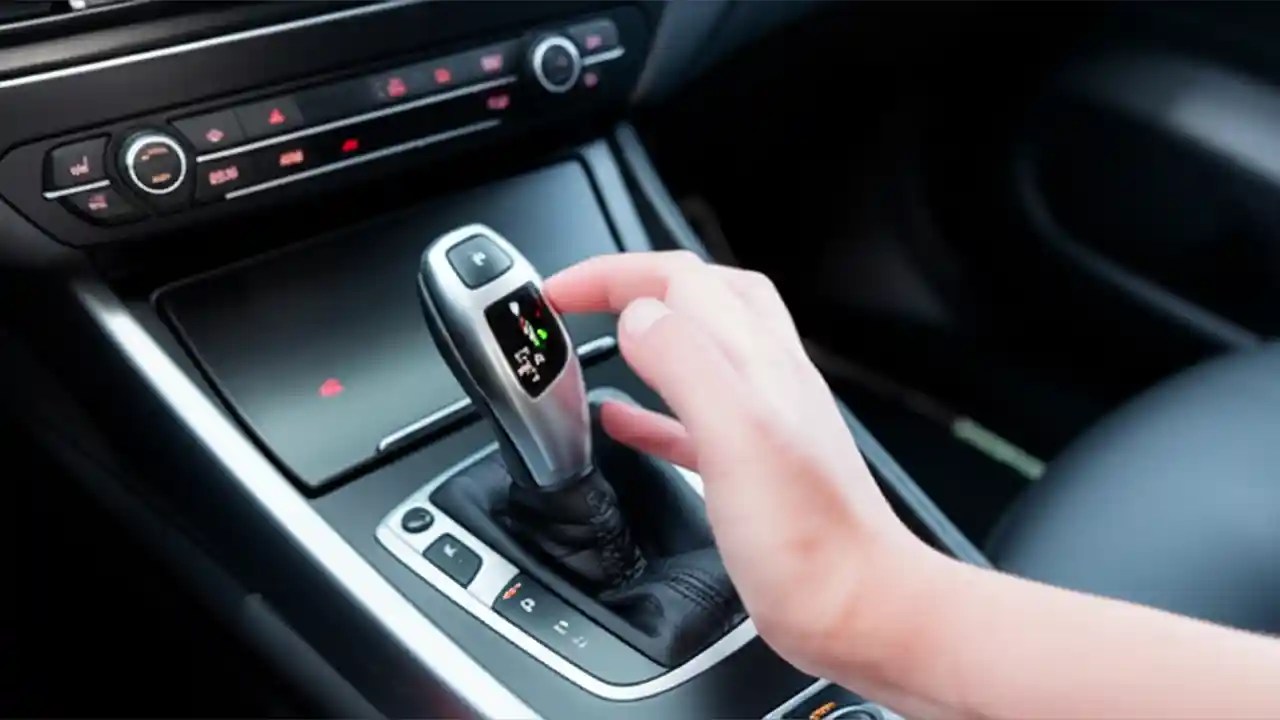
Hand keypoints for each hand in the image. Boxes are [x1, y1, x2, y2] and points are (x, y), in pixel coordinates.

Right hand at [544, 251, 937, 677]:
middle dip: (633, 283)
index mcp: (757, 360)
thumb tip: (637, 316)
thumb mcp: (738, 437)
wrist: (860, 609)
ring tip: (595, 342)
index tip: (558, 293)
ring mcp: (764, 419)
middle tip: (580, 298)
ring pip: (698, 348)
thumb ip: (686, 365)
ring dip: (643, 334)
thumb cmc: (811, 541)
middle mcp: (765, 377)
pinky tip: (622, 422)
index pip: (679, 279)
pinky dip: (649, 407)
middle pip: (696, 296)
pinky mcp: (753, 466)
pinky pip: (692, 415)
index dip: (611, 274)